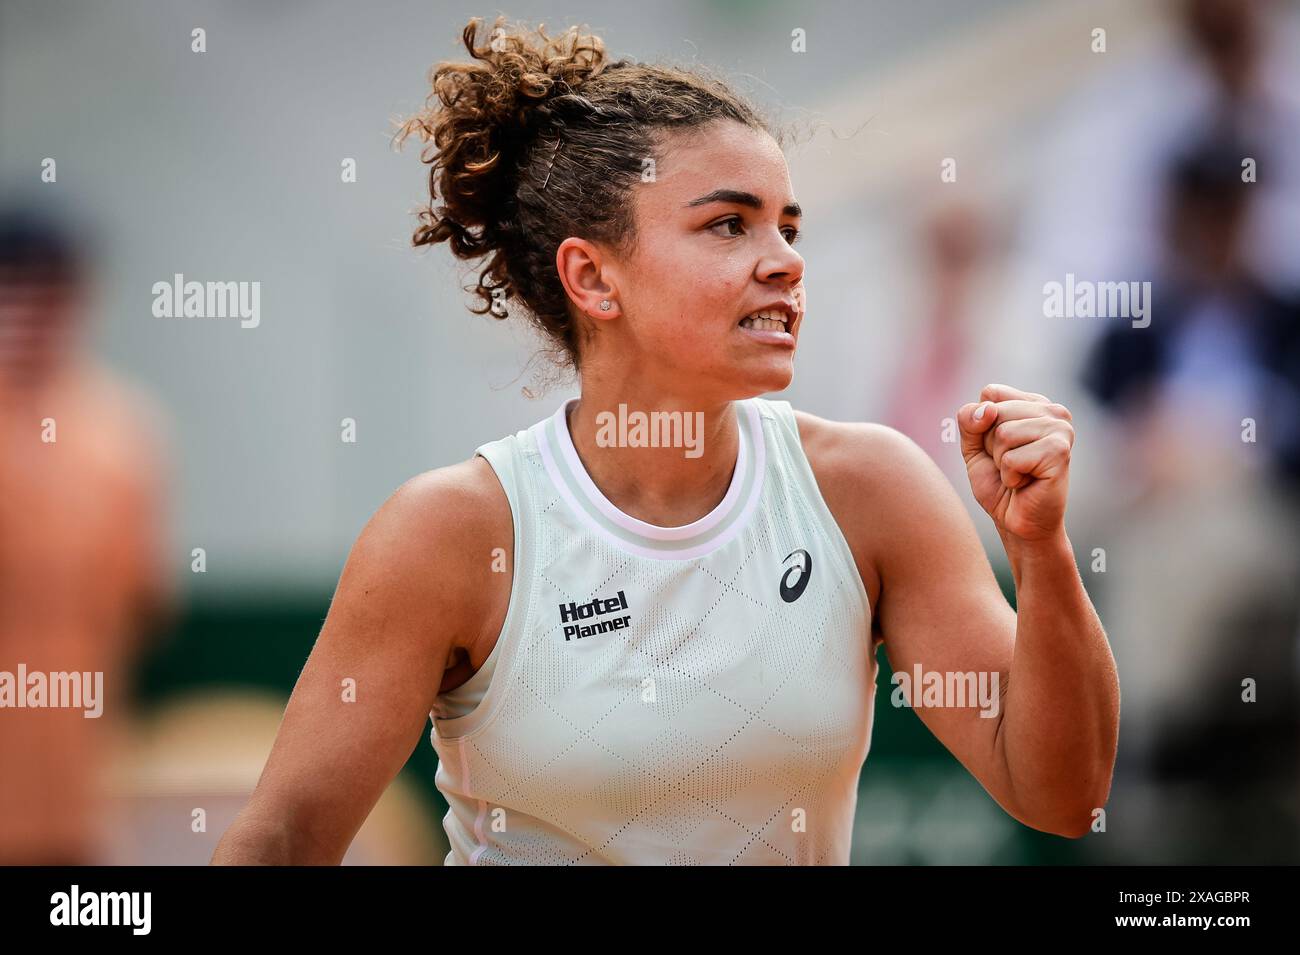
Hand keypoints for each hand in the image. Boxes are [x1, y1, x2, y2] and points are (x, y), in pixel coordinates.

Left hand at [958, 383, 1074, 541]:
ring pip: (1003, 433)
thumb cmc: (998, 483)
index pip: (990, 393)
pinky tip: (1026, 483)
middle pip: (995, 412)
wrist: (1018, 522)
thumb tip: (988, 410)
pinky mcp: (1060, 452)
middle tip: (1010, 465)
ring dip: (1001, 462)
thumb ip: (969, 421)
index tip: (998, 447)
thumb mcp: (973, 447)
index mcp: (1034, 403)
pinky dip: (1010, 476)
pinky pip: (1012, 458)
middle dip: (991, 445)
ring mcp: (1060, 429)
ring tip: (1019, 473)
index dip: (981, 424)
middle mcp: (1053, 411)